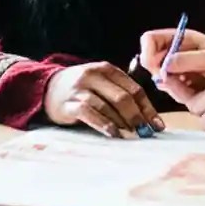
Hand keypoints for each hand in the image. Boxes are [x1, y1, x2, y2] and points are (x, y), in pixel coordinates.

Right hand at [43, 62, 165, 137]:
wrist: (47, 88)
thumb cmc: (81, 89)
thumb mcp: (101, 82)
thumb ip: (121, 91)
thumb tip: (147, 116)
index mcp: (106, 69)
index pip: (134, 88)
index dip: (148, 108)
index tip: (158, 125)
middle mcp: (93, 75)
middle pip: (122, 97)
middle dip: (137, 116)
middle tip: (146, 132)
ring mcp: (79, 89)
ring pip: (107, 105)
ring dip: (122, 122)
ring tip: (133, 135)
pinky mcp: (68, 103)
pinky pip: (89, 113)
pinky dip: (103, 124)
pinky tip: (113, 134)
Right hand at [138, 28, 204, 87]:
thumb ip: (190, 59)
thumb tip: (165, 64)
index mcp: (181, 39)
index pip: (150, 39)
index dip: (148, 52)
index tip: (156, 67)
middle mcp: (176, 53)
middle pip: (150, 60)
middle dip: (157, 72)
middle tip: (171, 81)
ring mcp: (178, 70)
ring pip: (159, 78)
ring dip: (169, 85)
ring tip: (191, 86)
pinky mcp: (182, 86)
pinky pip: (170, 90)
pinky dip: (176, 93)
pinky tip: (192, 92)